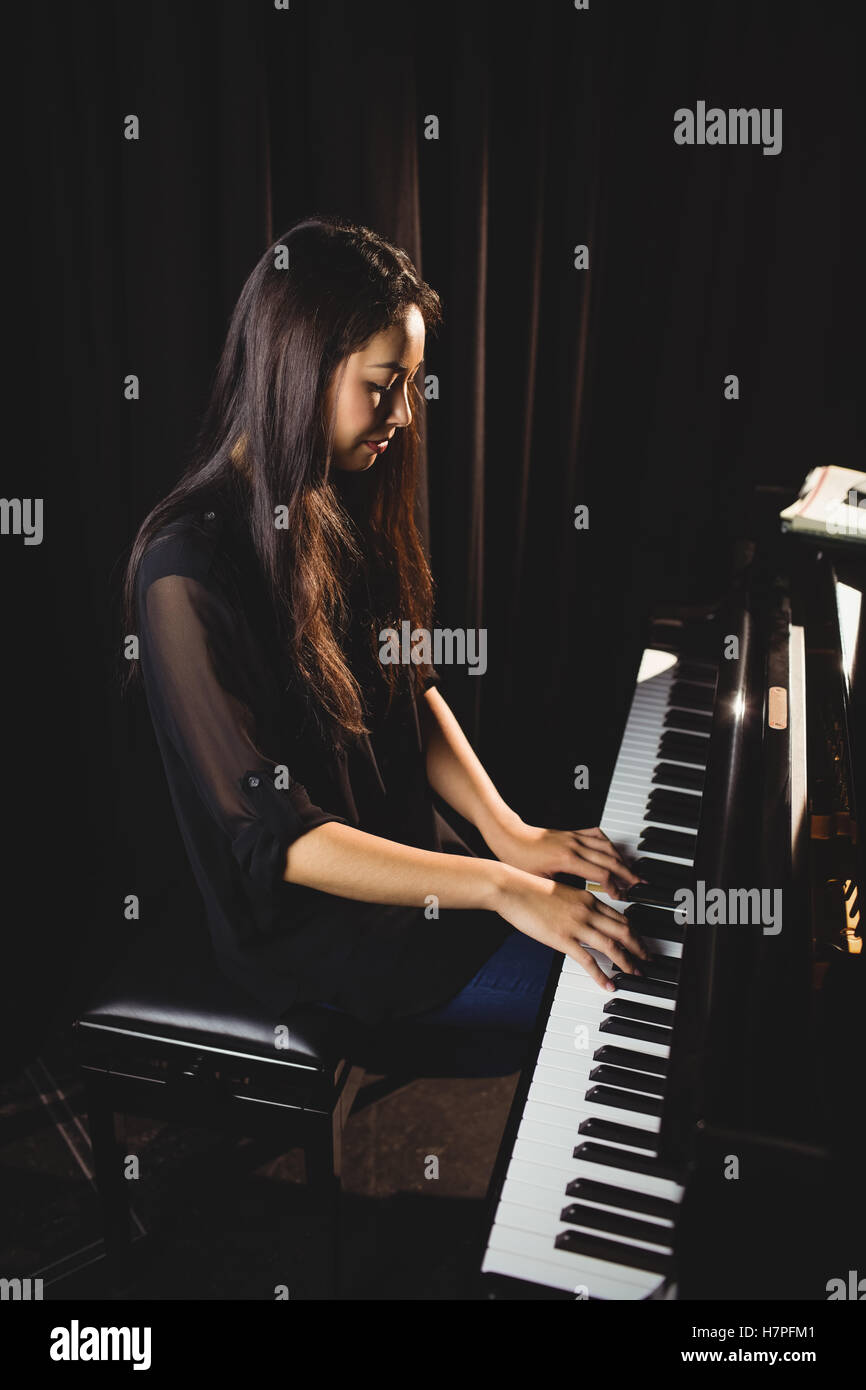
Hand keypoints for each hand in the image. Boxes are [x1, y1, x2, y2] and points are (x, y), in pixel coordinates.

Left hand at [487, 819, 641, 896]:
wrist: (508, 836)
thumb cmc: (519, 860)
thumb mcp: (540, 882)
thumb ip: (562, 893)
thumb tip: (576, 908)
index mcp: (568, 860)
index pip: (602, 875)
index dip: (615, 888)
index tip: (620, 897)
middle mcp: (575, 846)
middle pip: (611, 861)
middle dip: (628, 875)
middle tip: (640, 886)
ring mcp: (575, 838)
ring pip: (608, 847)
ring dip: (623, 860)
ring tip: (632, 872)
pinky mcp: (572, 833)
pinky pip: (598, 835)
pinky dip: (609, 844)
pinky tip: (614, 852)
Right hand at [495, 869, 650, 989]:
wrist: (513, 888)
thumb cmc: (531, 889)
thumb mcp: (562, 892)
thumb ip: (577, 904)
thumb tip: (585, 916)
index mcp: (588, 898)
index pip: (620, 916)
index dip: (634, 932)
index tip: (640, 942)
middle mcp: (587, 910)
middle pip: (624, 930)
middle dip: (639, 947)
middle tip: (647, 960)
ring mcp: (576, 925)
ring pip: (612, 945)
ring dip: (627, 961)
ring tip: (635, 973)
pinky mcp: (562, 938)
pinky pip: (588, 960)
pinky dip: (601, 975)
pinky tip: (608, 985)